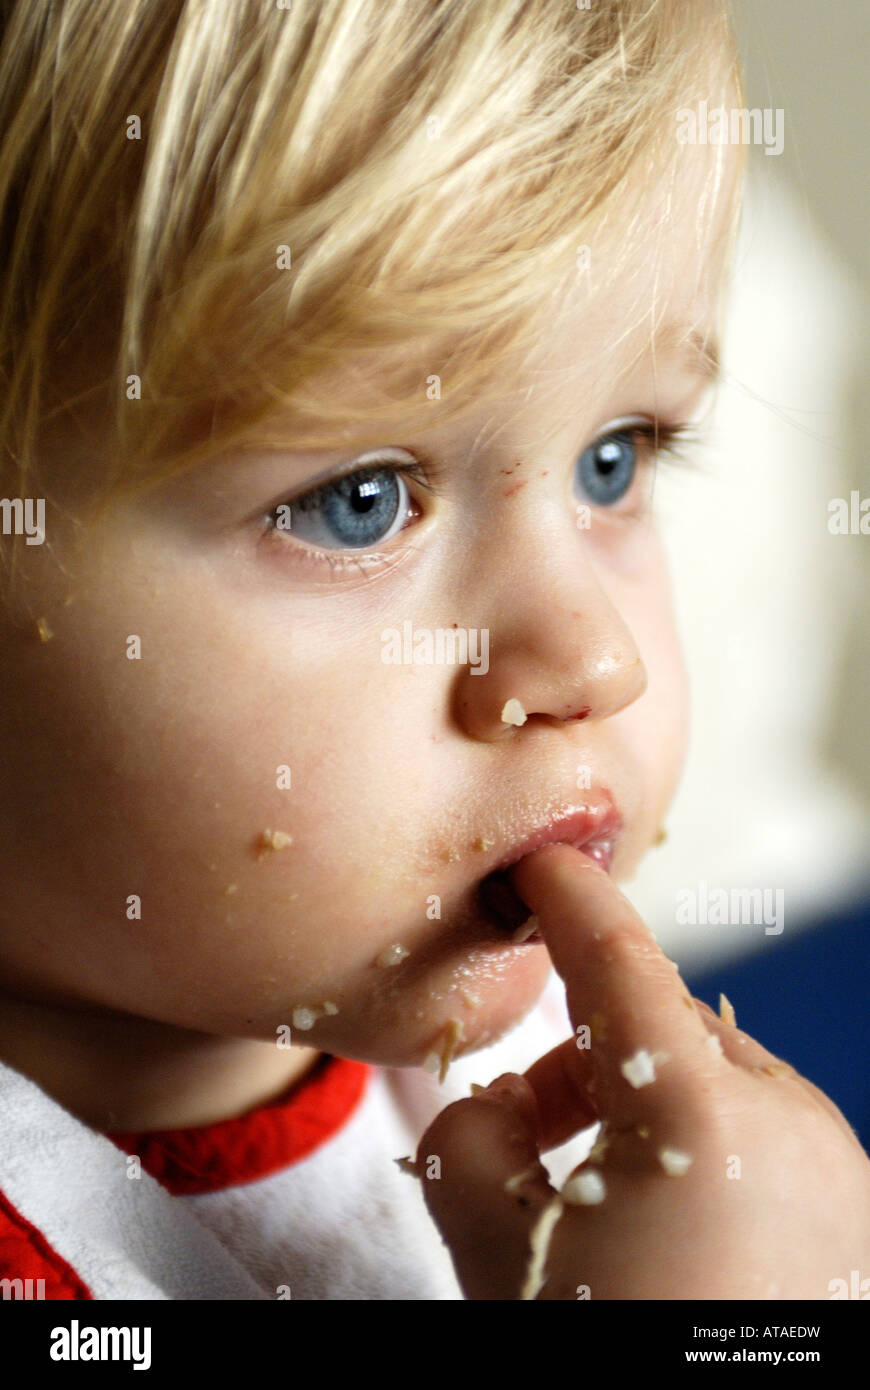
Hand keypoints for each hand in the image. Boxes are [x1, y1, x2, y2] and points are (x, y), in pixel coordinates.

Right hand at [415, 844, 869, 1298]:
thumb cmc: (610, 1352)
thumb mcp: (497, 1251)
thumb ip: (465, 1137)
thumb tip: (487, 1101)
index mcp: (700, 1112)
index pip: (617, 962)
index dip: (568, 901)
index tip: (540, 865)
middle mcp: (791, 1122)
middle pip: (662, 1033)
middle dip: (586, 1064)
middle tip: (530, 1140)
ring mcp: (840, 1172)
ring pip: (714, 1088)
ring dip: (644, 1114)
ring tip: (598, 1208)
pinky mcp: (857, 1218)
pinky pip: (762, 1143)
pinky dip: (703, 1157)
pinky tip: (669, 1239)